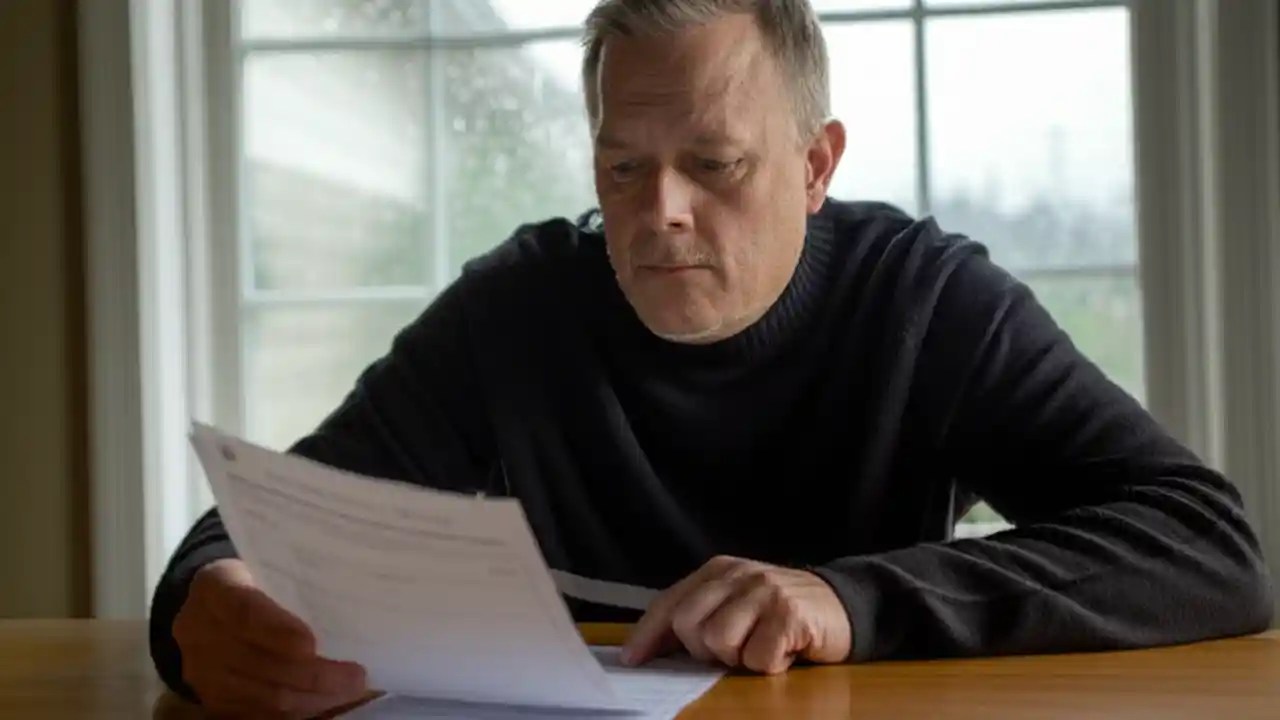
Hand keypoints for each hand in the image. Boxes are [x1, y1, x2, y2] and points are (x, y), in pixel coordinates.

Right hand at [173, 558, 370, 717]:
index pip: (243, 609)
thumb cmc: (256, 579)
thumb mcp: (270, 567)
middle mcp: (199, 630)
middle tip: (355, 676)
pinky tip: (326, 702)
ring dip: (311, 698)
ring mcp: (202, 670)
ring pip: (262, 694)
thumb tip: (352, 603)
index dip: (277, 631)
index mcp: (215, 586)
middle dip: (312, 674)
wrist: (209, 607)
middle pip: (257, 662)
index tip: (312, 645)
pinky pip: (258, 713)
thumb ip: (297, 582)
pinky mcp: (212, 699)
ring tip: (348, 691)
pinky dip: (297, 711)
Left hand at [621, 555, 851, 674]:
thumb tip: (648, 649)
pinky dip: (768, 665)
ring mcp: (765, 592)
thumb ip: (698, 617)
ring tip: (760, 648)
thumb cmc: (779, 612)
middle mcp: (739, 575)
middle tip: (734, 650)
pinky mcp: (789, 615)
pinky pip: (757, 658)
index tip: (631, 660)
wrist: (843, 605)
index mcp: (718, 570)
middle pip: (689, 625)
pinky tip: (783, 652)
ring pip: (720, 642)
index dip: (647, 634)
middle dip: (704, 650)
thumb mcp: (735, 603)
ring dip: (739, 658)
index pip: (670, 603)